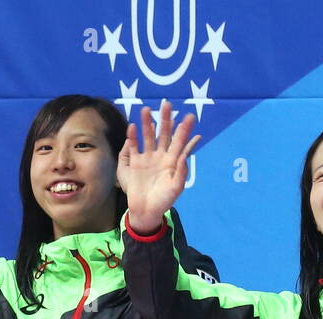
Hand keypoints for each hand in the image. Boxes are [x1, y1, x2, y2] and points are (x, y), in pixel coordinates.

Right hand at [117, 101, 199, 234]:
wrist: (146, 210)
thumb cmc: (164, 200)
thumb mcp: (177, 187)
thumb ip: (181, 172)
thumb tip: (184, 156)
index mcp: (173, 161)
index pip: (180, 141)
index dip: (184, 130)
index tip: (189, 116)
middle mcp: (160, 156)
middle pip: (164, 134)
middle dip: (166, 120)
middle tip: (167, 104)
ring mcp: (147, 159)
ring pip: (148, 137)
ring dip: (147, 124)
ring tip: (146, 109)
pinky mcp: (134, 163)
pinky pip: (133, 148)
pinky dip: (132, 138)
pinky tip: (132, 127)